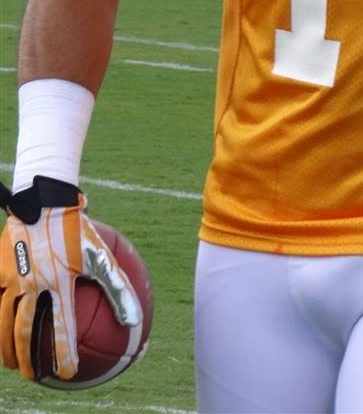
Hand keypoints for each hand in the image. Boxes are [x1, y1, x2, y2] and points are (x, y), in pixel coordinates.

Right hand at [0, 176, 141, 380]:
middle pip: (24, 331)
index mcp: (60, 282)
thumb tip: (135, 320)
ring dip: (6, 346)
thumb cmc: (79, 229)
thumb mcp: (102, 256)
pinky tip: (0, 330)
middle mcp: (32, 283)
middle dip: (27, 358)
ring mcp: (12, 277)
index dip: (64, 353)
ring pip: (4, 320)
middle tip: (33, 376)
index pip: (61, 327)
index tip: (68, 372)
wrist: (46, 200)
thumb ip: (118, 288)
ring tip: (11, 363)